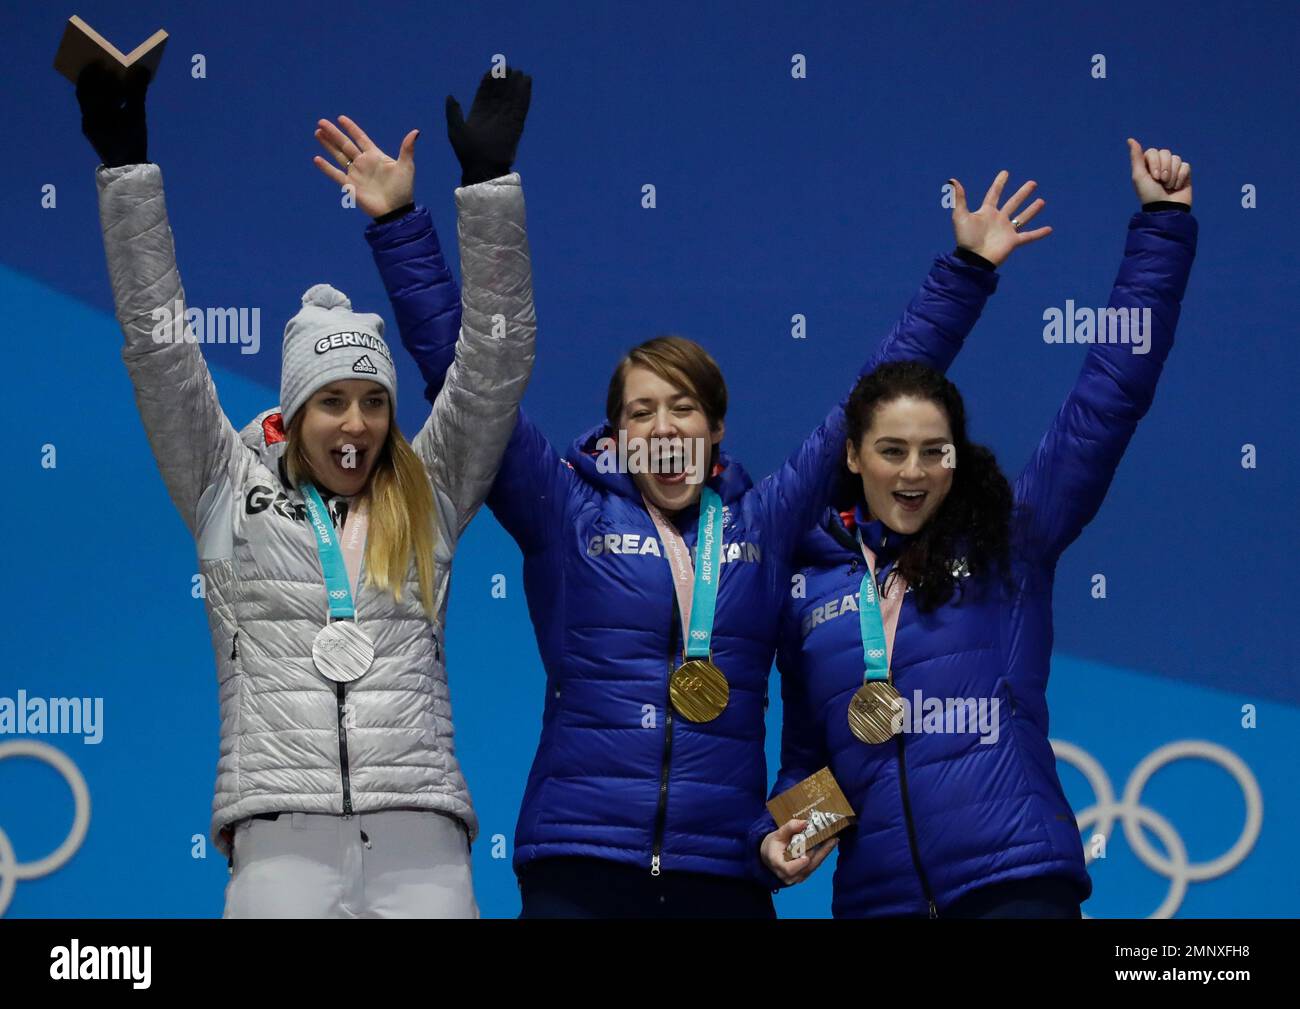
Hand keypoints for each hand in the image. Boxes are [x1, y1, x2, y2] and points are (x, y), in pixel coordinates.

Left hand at [76, 62, 150, 166]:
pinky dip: (99, 100)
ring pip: (87, 102)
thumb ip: (137, 92)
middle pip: (85, 93)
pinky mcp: (91, 131)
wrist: (128, 169)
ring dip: (94, 88)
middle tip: (102, 65)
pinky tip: (109, 97)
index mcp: (96, 116)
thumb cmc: (133, 142)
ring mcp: (87, 126)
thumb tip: (141, 69)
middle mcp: (87, 119)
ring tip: (107, 80)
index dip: (95, 73)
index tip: (102, 61)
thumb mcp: (138, 116)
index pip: (90, 88)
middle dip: (93, 78)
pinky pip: (91, 110)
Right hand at [313, 116, 418, 218]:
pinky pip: (336, 175)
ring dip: (328, 145)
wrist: (396, 211)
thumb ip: (407, 149)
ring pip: (338, 155)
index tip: (340, 118)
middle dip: (334, 133)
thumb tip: (416, 131)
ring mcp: (356, 174)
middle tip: (321, 122)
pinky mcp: (350, 186)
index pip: (360, 138)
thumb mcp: (406, 166)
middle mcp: (363, 163)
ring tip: (318, 133)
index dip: (351, 128)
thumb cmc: (403, 189)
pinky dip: (326, 168)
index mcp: (375, 156)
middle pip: (345, 144)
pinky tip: (316, 159)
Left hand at [445, 67, 531, 186]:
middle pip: (499, 93)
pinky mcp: (516, 125)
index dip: (488, 81)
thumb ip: (453, 112)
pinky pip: (521, 107)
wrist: (483, 169)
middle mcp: (493, 115)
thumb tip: (450, 96)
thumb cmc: (467, 153)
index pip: (485, 93)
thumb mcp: (455, 130)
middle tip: (507, 66)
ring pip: (511, 98)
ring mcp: (505, 119)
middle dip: (503, 80)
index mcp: (478, 114)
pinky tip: (527, 83)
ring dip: (515, 85)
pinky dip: (525, 95)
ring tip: (519, 72)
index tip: (492, 70)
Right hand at [760, 818, 838, 885]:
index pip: (789, 869)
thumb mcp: (777, 835)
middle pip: (807, 866)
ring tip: (833, 840)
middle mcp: (789, 876)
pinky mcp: (804, 875)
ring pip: (814, 866)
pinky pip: (815, 865)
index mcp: (779, 865)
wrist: (769, 858)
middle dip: (820, 852)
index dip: (799, 864)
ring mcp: (798, 878)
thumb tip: (804, 823)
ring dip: (824, 852)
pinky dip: (822, 854)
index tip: (806, 856)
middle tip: (831, 839)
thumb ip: (789, 828)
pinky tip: (829, 844)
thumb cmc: (772, 846)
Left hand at [950, 170, 1051, 266]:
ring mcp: (1006, 230)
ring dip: (1032, 210)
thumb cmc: (966, 238)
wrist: (973, 259)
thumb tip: (952, 180)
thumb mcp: (960, 216)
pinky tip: (1049, 229)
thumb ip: (959, 199)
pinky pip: (1029, 236)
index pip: (994, 194)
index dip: (999, 183)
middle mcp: (998, 219)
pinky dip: (1039, 233)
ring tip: (1042, 201)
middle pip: (1013, 203)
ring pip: (1022, 217)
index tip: (1005, 173)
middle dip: (1022, 193)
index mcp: (986, 212)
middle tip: (1032, 183)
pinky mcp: (1013, 241)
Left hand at [1127, 138, 1191, 207]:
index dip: (1155, 163)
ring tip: (1168, 187)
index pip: (1153, 152)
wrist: (1166, 208)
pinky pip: (1186, 166)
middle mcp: (1160, 164)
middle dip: (1164, 168)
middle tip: (1161, 182)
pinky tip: (1177, 186)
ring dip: (1172, 175)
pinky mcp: (1184, 173)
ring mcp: (1173, 168)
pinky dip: (1181, 177)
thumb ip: (1136, 157)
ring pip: (1176, 158)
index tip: (1154, 177)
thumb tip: (1130, 139)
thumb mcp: (1139, 176)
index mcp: (1147, 164)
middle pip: (1166, 153)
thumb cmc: (1149, 194)